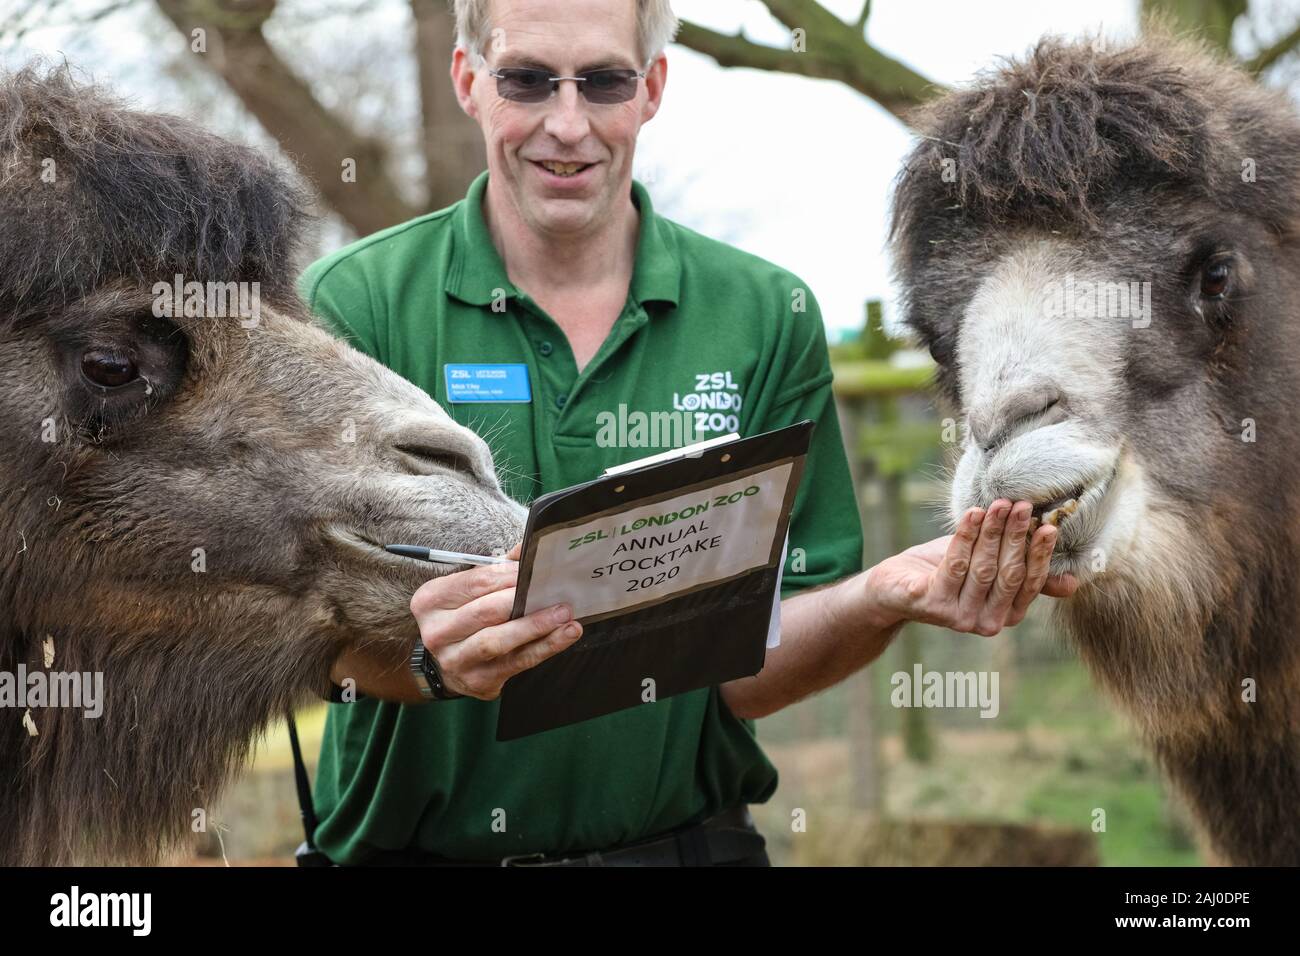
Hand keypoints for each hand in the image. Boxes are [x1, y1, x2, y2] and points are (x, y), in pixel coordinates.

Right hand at [408, 541, 582, 699]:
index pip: (476, 581)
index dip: (510, 575)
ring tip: (565, 614)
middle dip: (524, 599)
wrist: (446, 666)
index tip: (537, 570)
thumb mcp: (468, 590)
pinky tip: (566, 634)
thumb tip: (528, 548)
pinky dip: (546, 647)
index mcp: (431, 600)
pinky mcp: (478, 680)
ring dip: (536, 625)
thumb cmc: (463, 618)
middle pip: (487, 611)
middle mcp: (437, 632)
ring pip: (499, 639)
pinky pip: (517, 662)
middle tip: (557, 590)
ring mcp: (455, 660)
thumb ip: (496, 568)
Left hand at [863, 499, 1078, 636]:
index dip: (1040, 555)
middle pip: (1008, 574)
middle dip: (1015, 536)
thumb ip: (1026, 575)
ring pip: (982, 567)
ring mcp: (957, 617)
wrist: (894, 584)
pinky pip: (954, 565)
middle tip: (1020, 505)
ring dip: (991, 531)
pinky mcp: (930, 604)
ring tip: (997, 504)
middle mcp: (985, 622)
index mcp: (1006, 614)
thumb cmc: (946, 572)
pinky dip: (965, 536)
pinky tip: (973, 514)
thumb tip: (1074, 583)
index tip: (1048, 526)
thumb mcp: (991, 571)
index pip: (1031, 583)